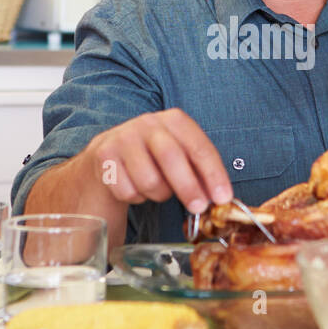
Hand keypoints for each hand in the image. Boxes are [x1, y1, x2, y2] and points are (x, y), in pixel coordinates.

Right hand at [85, 108, 232, 213]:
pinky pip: (127, 190)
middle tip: (197, 208)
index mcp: (174, 120)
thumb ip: (200, 173)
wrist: (109, 154)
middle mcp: (148, 123)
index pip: (199, 147)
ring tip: (156, 188)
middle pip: (171, 158)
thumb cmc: (154, 157)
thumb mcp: (180, 156)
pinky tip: (135, 186)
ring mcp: (123, 138)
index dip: (213, 174)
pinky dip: (136, 197)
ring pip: (149, 180)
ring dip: (158, 194)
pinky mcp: (104, 156)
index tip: (223, 198)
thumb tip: (220, 198)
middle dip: (188, 187)